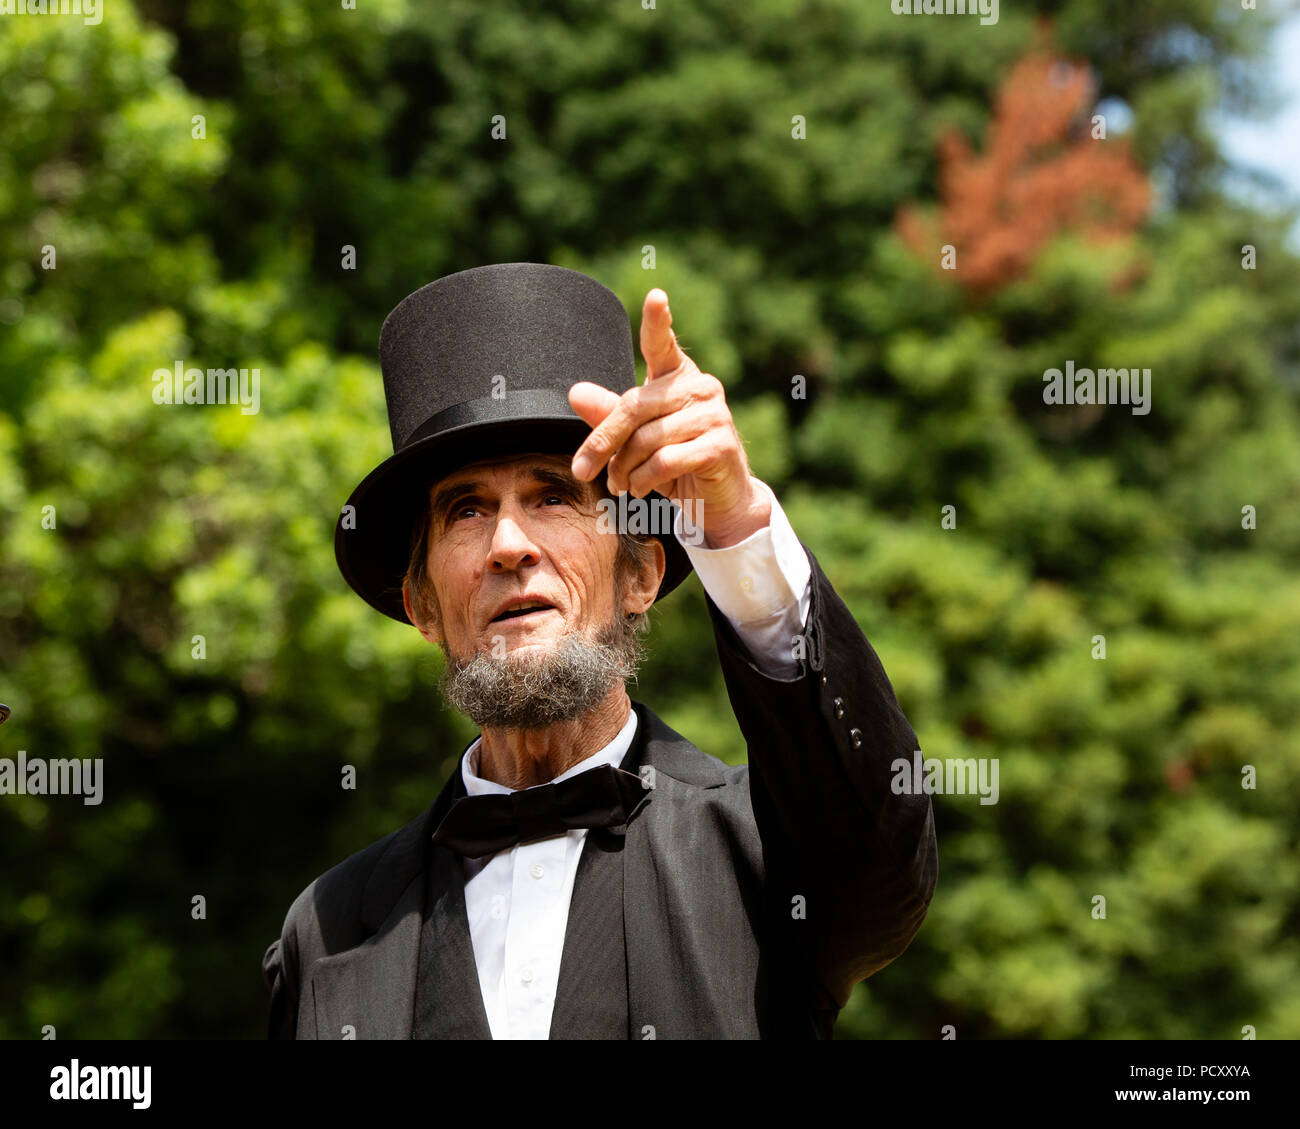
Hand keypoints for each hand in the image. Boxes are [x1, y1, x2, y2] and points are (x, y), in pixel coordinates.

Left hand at [568, 288, 769, 548]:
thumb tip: (575, 392)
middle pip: (634, 407)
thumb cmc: (676, 464)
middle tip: (583, 470)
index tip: (656, 296)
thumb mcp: (638, 441)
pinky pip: (665, 461)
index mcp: (678, 377)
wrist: (717, 500)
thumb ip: (609, 417)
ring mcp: (715, 415)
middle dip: (602, 442)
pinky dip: (643, 481)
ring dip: (624, 470)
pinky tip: (639, 490)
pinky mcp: (721, 445)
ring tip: (620, 486)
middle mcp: (700, 388)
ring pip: (647, 440)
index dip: (658, 322)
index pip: (663, 345)